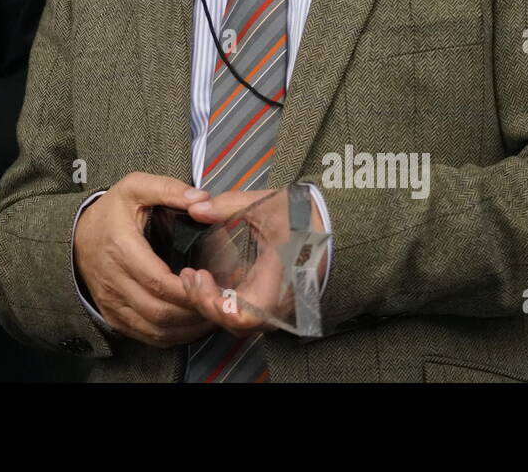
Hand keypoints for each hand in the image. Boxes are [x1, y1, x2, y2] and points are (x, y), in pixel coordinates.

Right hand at [73, 173, 214, 346]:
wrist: (77, 235)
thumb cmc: (110, 213)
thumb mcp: (135, 188)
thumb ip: (169, 190)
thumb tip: (201, 200)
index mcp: (121, 248)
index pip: (158, 281)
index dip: (188, 288)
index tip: (209, 282)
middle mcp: (114, 281)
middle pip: (160, 311)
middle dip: (194, 311)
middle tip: (220, 302)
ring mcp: (113, 303)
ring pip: (156, 329)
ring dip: (187, 327)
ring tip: (211, 313)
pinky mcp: (114, 317)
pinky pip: (147, 336)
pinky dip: (174, 335)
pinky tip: (191, 324)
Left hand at [178, 188, 327, 335]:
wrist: (338, 228)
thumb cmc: (307, 217)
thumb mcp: (267, 204)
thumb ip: (227, 206)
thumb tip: (195, 208)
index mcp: (277, 281)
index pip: (241, 316)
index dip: (213, 304)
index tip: (199, 276)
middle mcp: (279, 302)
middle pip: (234, 324)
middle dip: (205, 303)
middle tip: (190, 275)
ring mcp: (279, 306)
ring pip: (240, 324)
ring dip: (213, 305)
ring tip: (195, 278)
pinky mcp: (276, 304)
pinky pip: (248, 316)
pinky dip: (226, 305)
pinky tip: (212, 284)